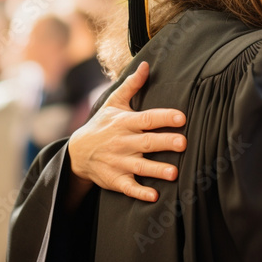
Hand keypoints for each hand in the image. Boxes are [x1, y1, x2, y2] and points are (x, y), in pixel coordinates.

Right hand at [67, 62, 186, 202]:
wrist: (77, 153)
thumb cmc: (102, 125)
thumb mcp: (113, 103)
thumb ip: (132, 85)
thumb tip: (146, 64)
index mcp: (125, 123)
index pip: (147, 119)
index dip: (164, 117)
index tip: (181, 117)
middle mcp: (123, 142)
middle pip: (148, 142)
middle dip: (165, 142)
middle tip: (184, 143)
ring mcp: (119, 162)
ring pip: (140, 166)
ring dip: (157, 170)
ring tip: (174, 173)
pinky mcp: (116, 180)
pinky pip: (129, 187)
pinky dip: (140, 192)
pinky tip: (154, 196)